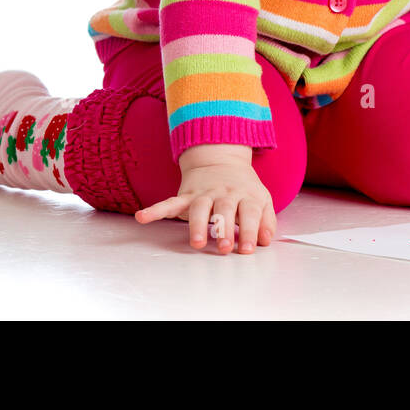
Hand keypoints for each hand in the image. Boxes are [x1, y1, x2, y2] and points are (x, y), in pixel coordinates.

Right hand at [134, 144, 276, 253]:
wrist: (222, 159)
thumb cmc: (244, 188)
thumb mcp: (262, 199)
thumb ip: (266, 221)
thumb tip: (266, 241)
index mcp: (246, 195)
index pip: (249, 213)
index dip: (249, 231)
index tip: (247, 250)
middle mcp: (225, 193)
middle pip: (224, 210)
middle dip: (224, 229)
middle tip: (224, 248)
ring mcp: (205, 193)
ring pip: (199, 208)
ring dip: (198, 225)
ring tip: (198, 243)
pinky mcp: (187, 195)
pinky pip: (170, 203)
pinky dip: (156, 210)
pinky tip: (143, 217)